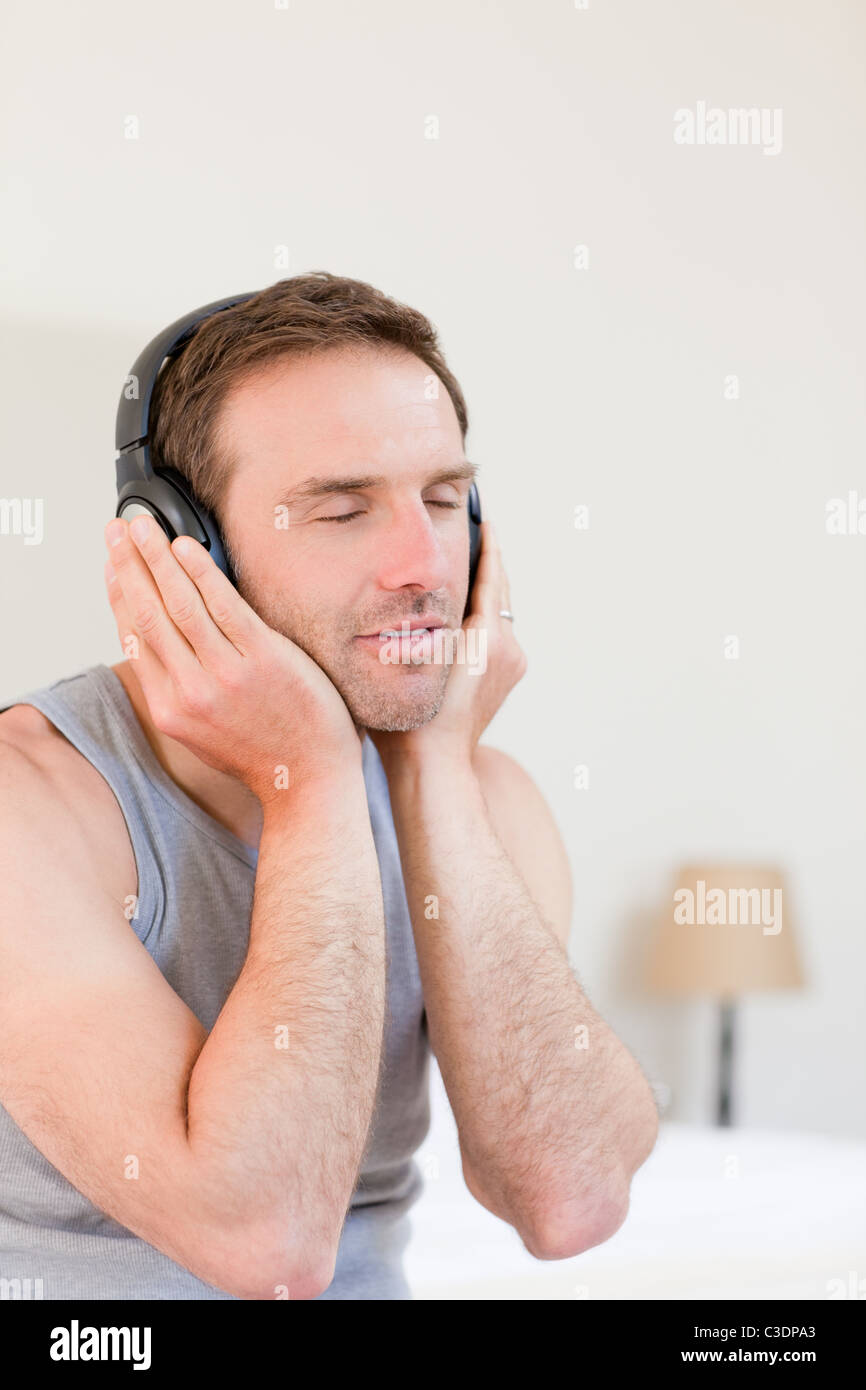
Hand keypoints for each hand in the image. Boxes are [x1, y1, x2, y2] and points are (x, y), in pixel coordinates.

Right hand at [103, 516, 361, 805]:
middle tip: (117, 531)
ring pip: (179, 604)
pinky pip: (225, 605)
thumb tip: (161, 647)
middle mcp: (190, 691)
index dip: (117, 594)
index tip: (110, 565)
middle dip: (128, 565)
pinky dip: (201, 572)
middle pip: (148, 613)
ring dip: (156, 558)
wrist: (307, 779)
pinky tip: (186, 547)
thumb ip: (178, 692)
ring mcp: (226, 674)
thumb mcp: (201, 732)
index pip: (133, 638)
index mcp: (170, 709)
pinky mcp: (263, 658)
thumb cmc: (261, 753)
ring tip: (143, 527)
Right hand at [368, 520, 526, 768]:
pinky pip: (498, 638)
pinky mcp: (509, 677)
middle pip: (500, 593)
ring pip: (499, 617)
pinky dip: (483, 624)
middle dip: (487, 566)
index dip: (488, 545)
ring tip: (461, 577)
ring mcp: (513, 664)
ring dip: (482, 598)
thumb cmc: (410, 713)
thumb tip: (423, 584)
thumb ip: (421, 617)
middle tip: (473, 537)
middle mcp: (508, 646)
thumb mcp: (410, 654)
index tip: (485, 519)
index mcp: (488, 635)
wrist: (434, 764)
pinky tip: (462, 620)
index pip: (493, 576)